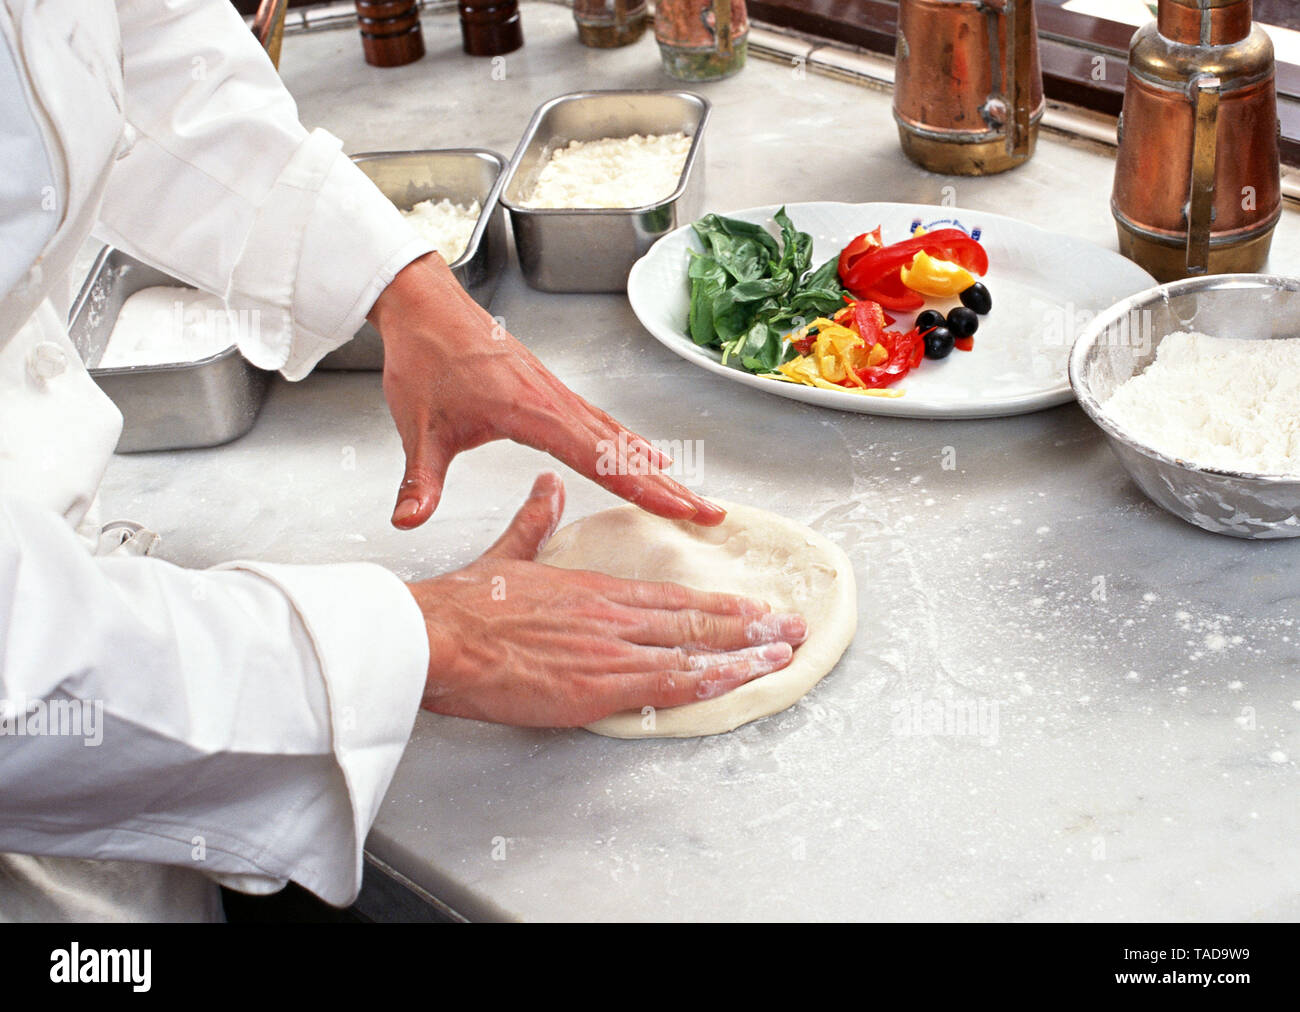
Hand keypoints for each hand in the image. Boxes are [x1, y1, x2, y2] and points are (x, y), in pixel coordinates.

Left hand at [368, 254, 725, 530]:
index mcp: (532, 411)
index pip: (598, 458)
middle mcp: (556, 401)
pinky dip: (632, 446)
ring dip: (658, 470)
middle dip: (670, 487)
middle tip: (709, 513)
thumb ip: (419, 480)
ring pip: (620, 437)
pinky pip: (603, 424)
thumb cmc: (426, 358)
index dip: (642, 487)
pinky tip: (648, 459)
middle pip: (625, 451)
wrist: (426, 307)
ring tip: (692, 497)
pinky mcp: (552, 392)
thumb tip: (406, 521)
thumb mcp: (419, 427)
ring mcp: (558, 395)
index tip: (677, 508)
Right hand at [407, 473, 807, 726]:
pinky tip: (743, 681)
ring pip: (695, 649)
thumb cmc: (463, 606)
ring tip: (786, 652)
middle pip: (696, 619)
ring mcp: (610, 649)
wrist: (437, 635)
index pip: (672, 596)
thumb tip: (544, 488)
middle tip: (794, 625)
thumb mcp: (506, 556)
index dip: (718, 604)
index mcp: (594, 589)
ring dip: (746, 652)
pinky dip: (712, 681)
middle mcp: (613, 614)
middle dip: (751, 625)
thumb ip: (533, 523)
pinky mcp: (598, 685)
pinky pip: (670, 684)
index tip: (751, 605)